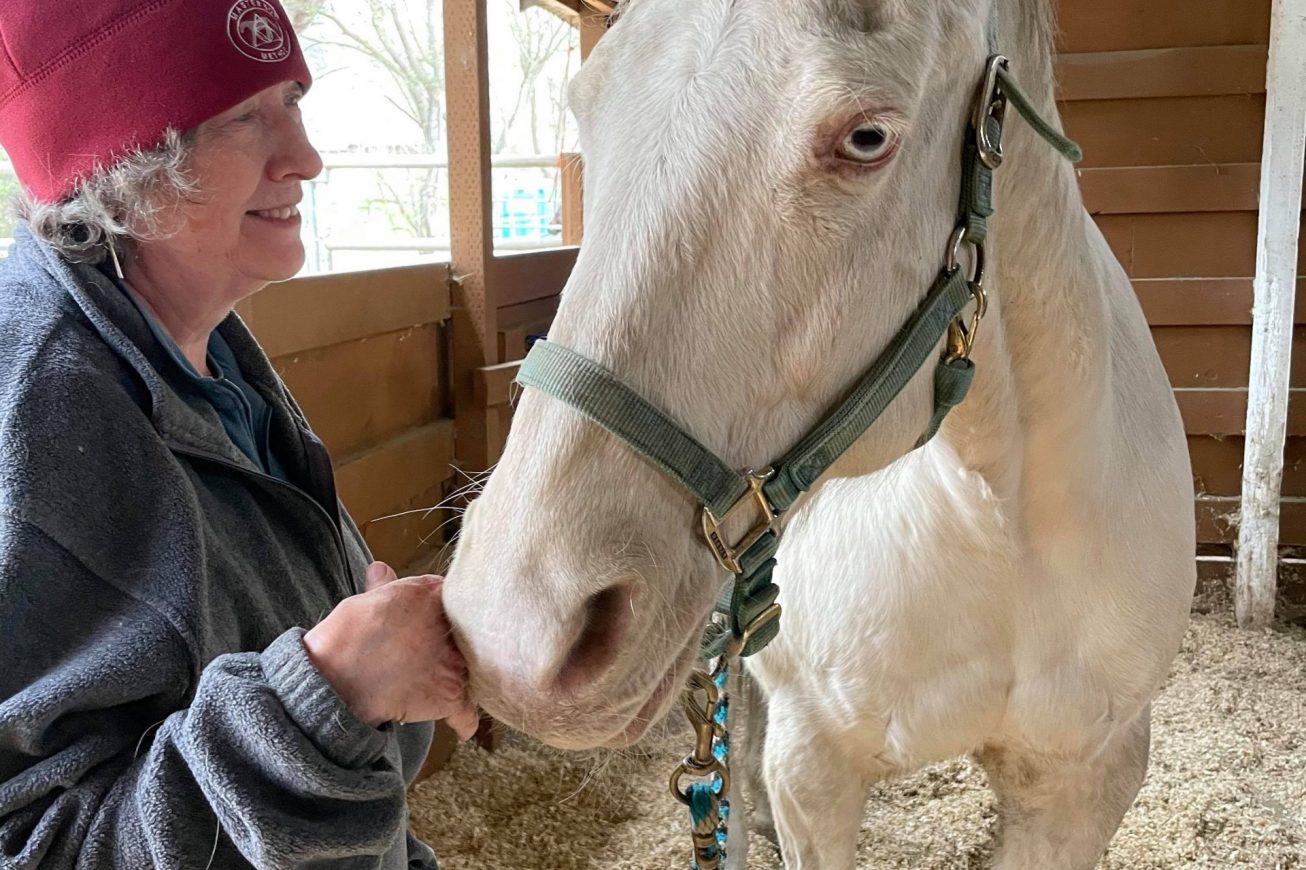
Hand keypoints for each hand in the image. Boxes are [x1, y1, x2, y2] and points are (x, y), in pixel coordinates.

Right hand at [303, 562, 479, 738]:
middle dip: (459, 645)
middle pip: (471, 634)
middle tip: (443, 656)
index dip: (444, 616)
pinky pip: (468, 712)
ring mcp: (455, 662)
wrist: (338, 678)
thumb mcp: (366, 601)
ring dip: (465, 679)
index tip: (435, 627)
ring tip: (455, 686)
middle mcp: (451, 626)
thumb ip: (384, 587)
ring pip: (475, 671)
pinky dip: (464, 721)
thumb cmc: (347, 638)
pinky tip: (462, 724)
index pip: (454, 601)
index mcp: (432, 595)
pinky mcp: (451, 694)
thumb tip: (381, 569)